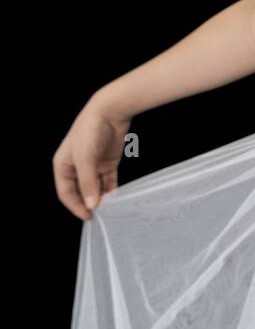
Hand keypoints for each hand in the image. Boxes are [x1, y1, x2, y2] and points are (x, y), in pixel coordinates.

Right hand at [52, 98, 130, 220]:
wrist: (110, 111)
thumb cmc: (90, 131)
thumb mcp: (85, 159)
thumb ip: (88, 183)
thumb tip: (92, 205)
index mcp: (63, 165)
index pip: (65, 192)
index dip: (75, 206)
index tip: (88, 216)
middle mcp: (77, 167)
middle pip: (80, 192)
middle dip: (89, 203)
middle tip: (99, 214)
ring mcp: (93, 166)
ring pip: (96, 188)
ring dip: (101, 198)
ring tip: (109, 208)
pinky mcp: (108, 163)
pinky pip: (108, 182)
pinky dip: (111, 190)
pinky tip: (116, 197)